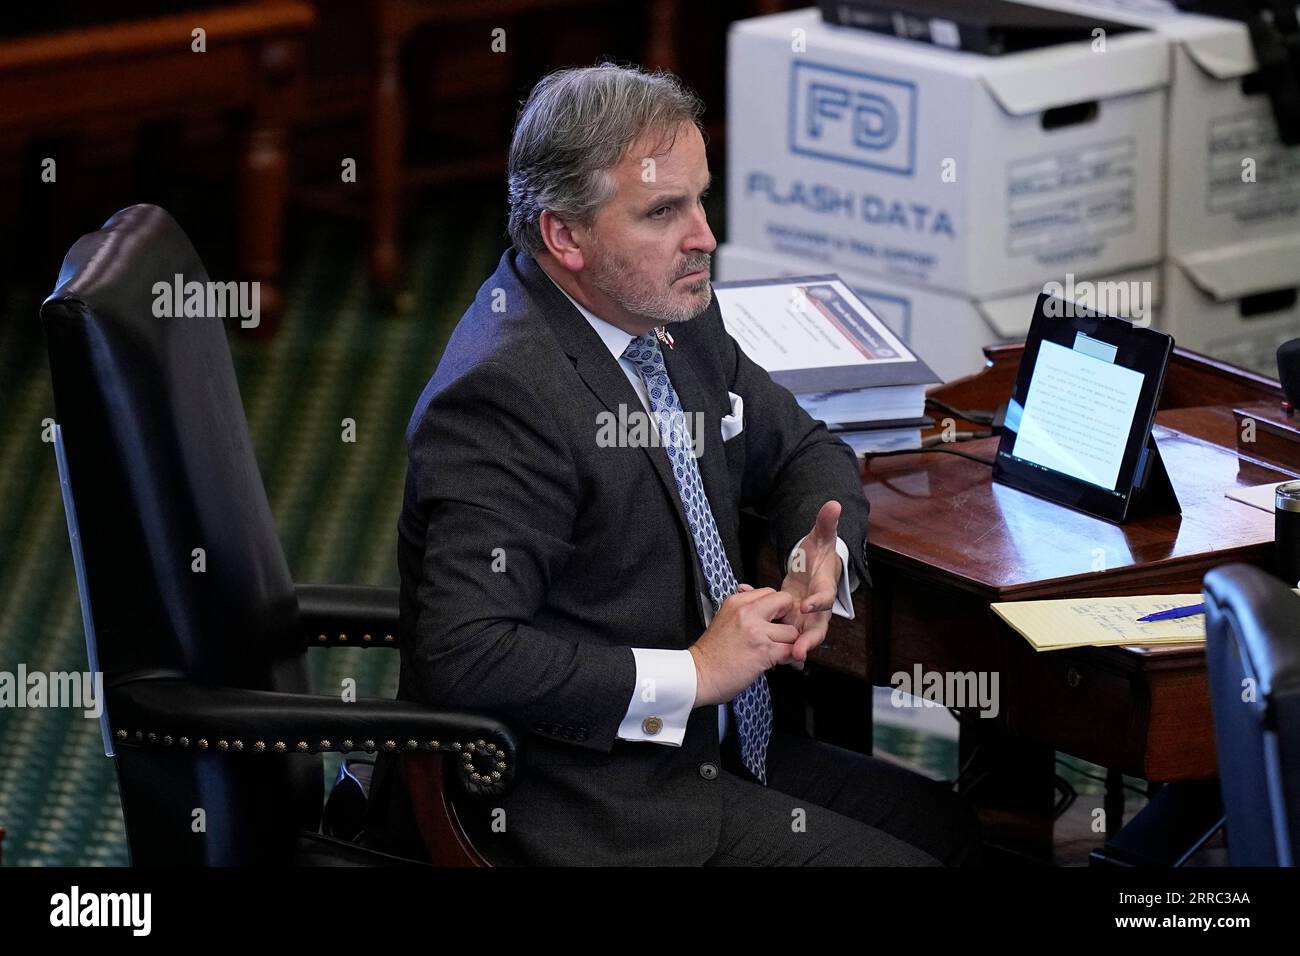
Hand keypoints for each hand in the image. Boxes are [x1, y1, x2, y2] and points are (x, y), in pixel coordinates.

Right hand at [688, 586, 797, 706]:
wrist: (699, 675)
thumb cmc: (711, 652)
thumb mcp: (724, 619)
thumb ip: (744, 610)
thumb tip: (764, 606)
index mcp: (737, 602)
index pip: (770, 592)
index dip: (776, 607)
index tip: (773, 620)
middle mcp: (747, 612)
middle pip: (785, 602)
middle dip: (787, 619)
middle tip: (781, 633)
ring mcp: (757, 632)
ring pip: (792, 631)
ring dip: (789, 643)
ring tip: (781, 652)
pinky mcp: (764, 652)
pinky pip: (791, 650)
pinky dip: (791, 659)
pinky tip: (784, 662)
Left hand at [779, 500, 842, 669]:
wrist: (813, 566)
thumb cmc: (820, 552)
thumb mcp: (823, 536)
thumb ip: (827, 522)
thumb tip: (834, 504)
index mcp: (825, 588)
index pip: (824, 597)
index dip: (817, 602)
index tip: (807, 604)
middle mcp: (816, 607)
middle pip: (815, 628)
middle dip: (806, 641)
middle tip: (796, 653)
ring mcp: (802, 616)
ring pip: (797, 637)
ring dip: (785, 646)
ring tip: (775, 657)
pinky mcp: (788, 619)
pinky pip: (778, 627)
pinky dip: (765, 627)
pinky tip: (749, 626)